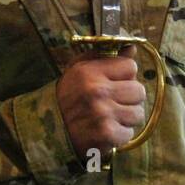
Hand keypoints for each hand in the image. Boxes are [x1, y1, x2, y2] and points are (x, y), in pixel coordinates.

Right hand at [56, 47, 146, 161]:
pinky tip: (106, 132)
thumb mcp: (78, 70)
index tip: (113, 83)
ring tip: (109, 118)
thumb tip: (132, 48)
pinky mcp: (106, 134)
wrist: (46, 131)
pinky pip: (128, 133)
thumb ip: (105, 56)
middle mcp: (97, 90)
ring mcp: (102, 113)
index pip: (130, 66)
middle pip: (138, 90)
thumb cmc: (67, 98)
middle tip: (113, 103)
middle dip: (128, 98)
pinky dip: (120, 136)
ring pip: (138, 113)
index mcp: (90, 71)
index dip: (124, 76)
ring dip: (126, 118)